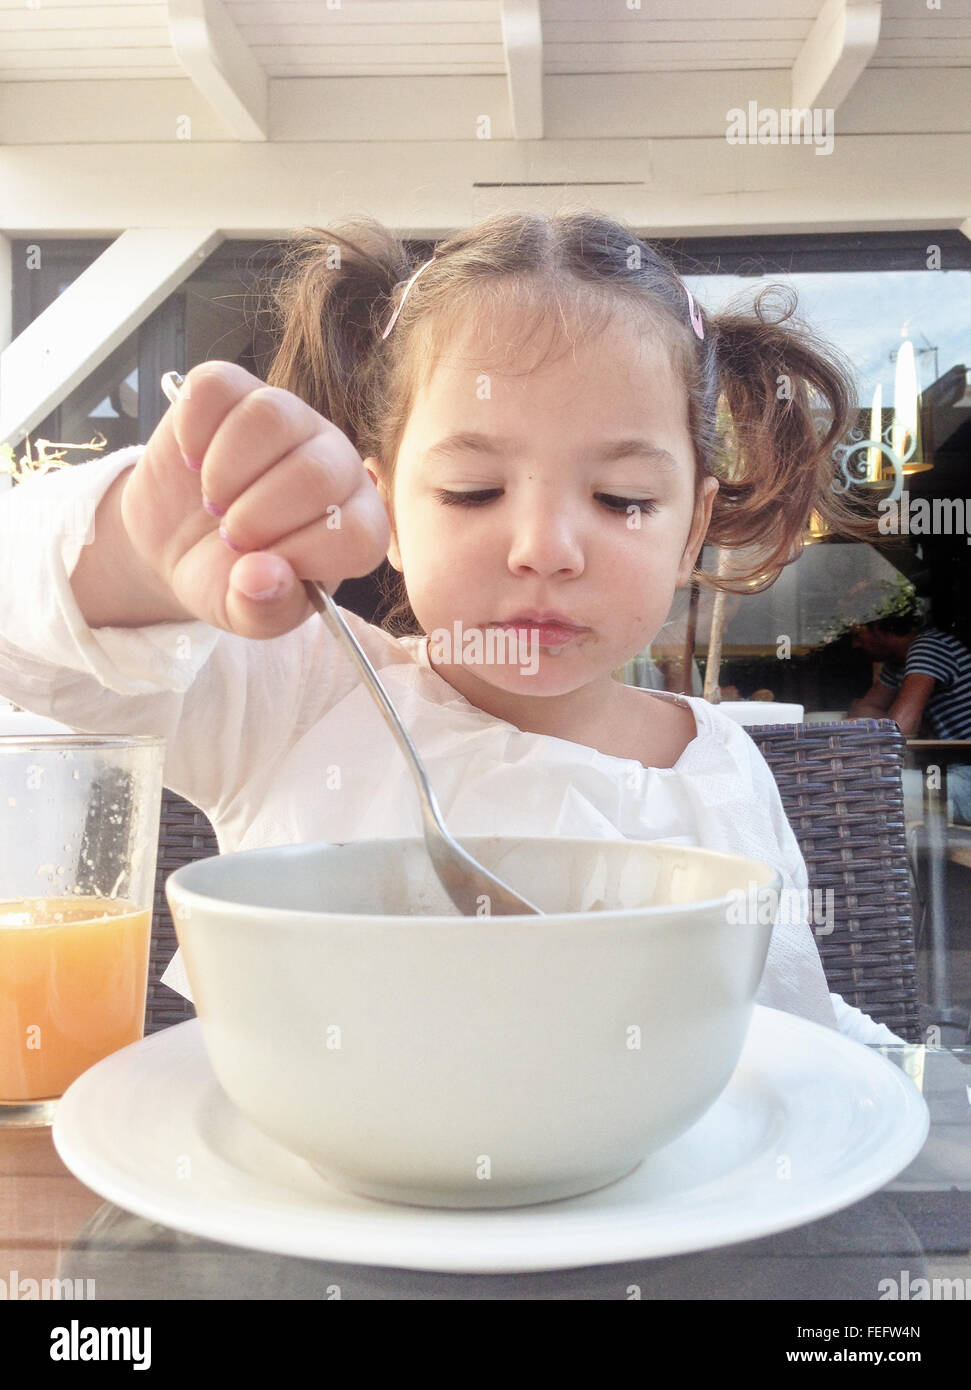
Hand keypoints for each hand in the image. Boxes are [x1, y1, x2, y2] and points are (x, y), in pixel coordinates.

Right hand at [121, 362, 390, 638]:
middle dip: (257, 516)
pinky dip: (192, 430)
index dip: (302, 555)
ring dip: (225, 472)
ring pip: (270, 416)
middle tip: (231, 534)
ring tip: (215, 500)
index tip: (262, 567)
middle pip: (315, 473)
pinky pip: (216, 388)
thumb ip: (263, 609)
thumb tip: (261, 578)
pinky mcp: (233, 388)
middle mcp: (334, 461)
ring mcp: (287, 417)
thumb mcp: (245, 613)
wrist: (174, 543)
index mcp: (355, 523)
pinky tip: (192, 460)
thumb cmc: (227, 577)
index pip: (357, 533)